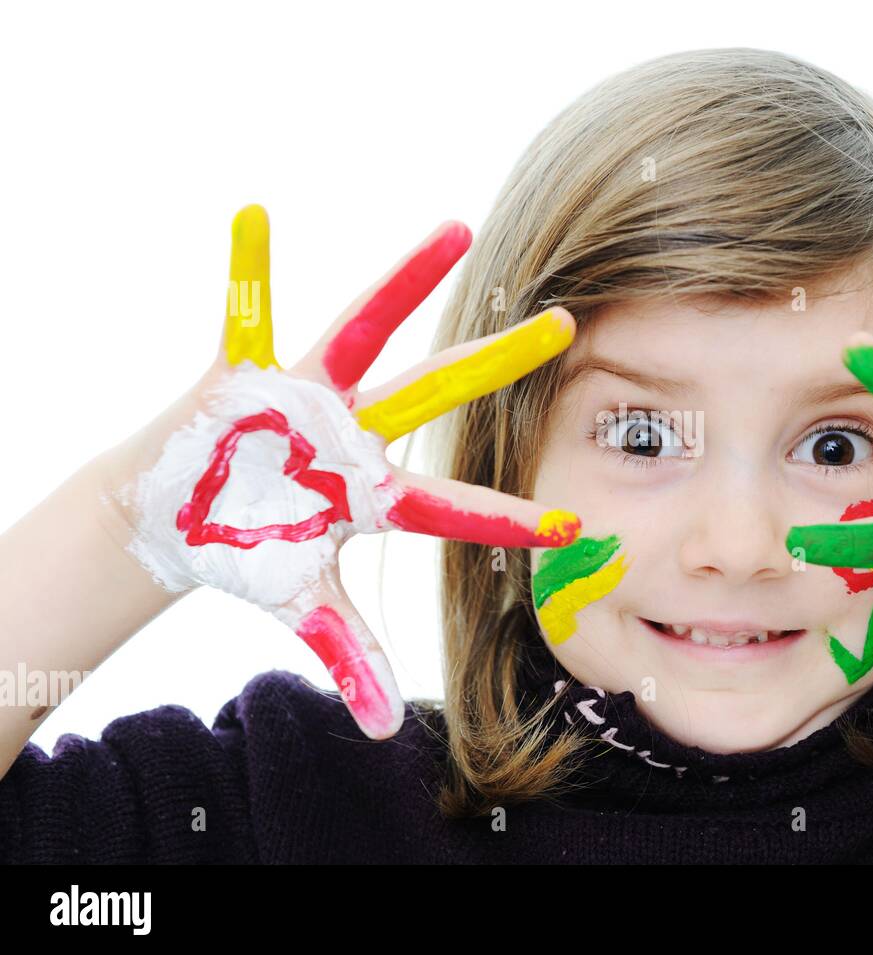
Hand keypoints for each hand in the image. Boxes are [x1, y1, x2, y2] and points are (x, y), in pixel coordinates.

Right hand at [106, 205, 580, 738]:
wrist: (179, 516)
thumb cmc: (251, 552)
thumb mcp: (302, 605)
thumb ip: (348, 655)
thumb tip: (380, 734)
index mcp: (373, 495)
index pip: (456, 507)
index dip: (512, 518)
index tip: (579, 526)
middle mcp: (355, 434)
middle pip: (441, 391)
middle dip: (501, 362)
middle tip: (568, 321)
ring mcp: (308, 397)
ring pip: (368, 329)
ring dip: (406, 282)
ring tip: (458, 230)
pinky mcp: (249, 371)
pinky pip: (248, 313)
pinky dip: (247, 269)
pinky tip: (254, 213)